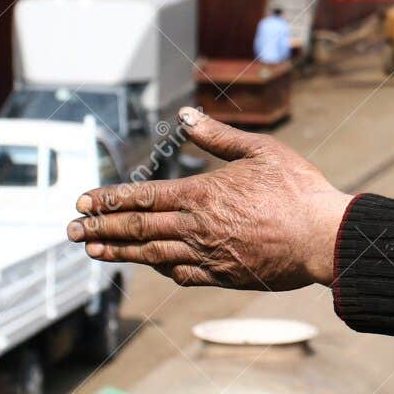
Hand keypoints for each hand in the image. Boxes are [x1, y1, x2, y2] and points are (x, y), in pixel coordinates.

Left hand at [68, 107, 350, 289]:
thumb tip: (186, 117)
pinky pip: (181, 274)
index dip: (108, 201)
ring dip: (118, 253)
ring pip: (151, 255)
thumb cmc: (297, 189)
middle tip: (70, 232)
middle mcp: (196, 228)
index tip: (81, 203)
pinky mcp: (223, 276)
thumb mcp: (260, 150)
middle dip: (100, 229)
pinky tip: (148, 265)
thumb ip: (218, 136)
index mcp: (201, 195)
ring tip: (93, 252)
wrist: (323, 237)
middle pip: (136, 229)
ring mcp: (207, 256)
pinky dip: (160, 268)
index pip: (141, 198)